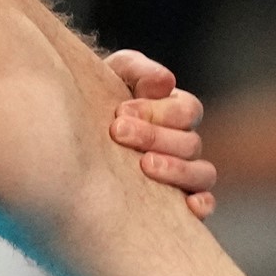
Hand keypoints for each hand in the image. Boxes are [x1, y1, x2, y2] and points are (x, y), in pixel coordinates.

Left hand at [103, 49, 216, 218]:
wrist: (70, 135)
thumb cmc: (96, 101)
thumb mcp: (112, 76)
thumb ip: (137, 70)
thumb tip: (166, 82)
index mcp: (175, 112)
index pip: (187, 110)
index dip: (158, 110)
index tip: (120, 111)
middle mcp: (184, 144)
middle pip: (190, 142)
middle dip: (154, 136)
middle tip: (118, 132)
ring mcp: (185, 174)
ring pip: (203, 174)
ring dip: (177, 169)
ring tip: (144, 165)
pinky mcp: (178, 203)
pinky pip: (205, 204)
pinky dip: (202, 204)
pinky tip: (186, 205)